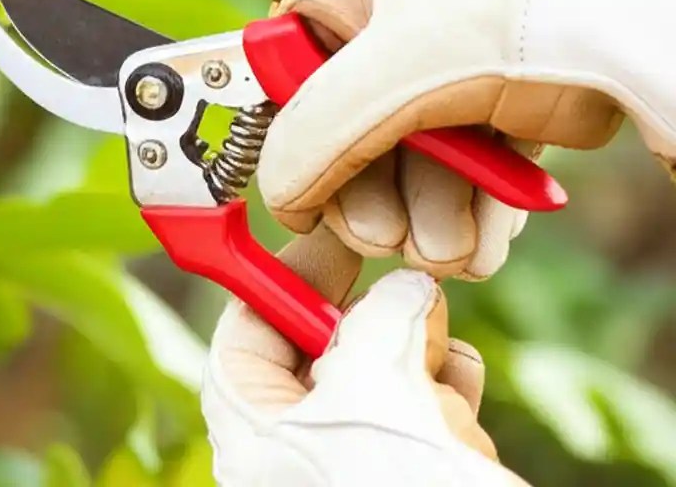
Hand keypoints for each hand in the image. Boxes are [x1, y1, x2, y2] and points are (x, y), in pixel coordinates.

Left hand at [202, 228, 526, 485]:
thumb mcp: (371, 391)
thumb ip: (376, 322)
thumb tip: (401, 290)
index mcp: (251, 428)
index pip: (247, 330)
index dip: (287, 279)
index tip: (336, 243)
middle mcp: (290, 450)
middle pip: (321, 349)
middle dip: (372, 326)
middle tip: (411, 305)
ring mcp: (349, 467)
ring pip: (381, 377)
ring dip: (421, 367)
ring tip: (441, 386)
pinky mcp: (405, 477)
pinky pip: (421, 416)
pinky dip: (447, 403)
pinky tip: (460, 419)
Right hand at [257, 0, 675, 279]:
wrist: (624, 44)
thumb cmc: (506, 26)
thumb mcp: (382, 79)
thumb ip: (308, 139)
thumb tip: (283, 200)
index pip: (290, 73)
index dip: (291, 140)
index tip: (304, 199)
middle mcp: (396, 23)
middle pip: (347, 131)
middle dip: (374, 197)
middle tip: (386, 239)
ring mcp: (446, 68)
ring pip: (407, 164)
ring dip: (424, 219)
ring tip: (451, 249)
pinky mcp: (491, 108)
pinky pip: (456, 173)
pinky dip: (466, 212)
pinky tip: (482, 241)